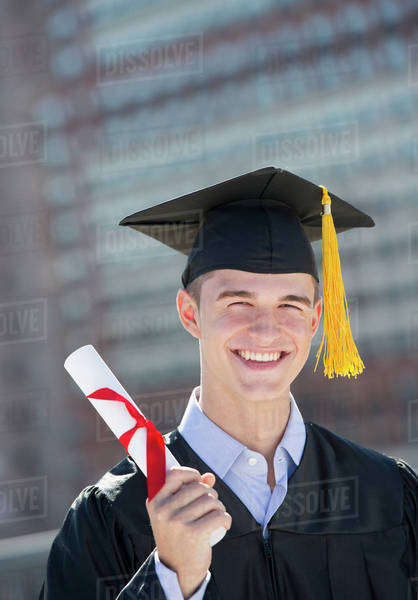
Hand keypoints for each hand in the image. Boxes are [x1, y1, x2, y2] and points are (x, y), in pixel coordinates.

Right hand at [145, 466, 231, 597]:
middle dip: (210, 494)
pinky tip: (224, 524)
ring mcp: (177, 522)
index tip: (199, 482)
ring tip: (216, 517)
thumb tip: (210, 476)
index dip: (191, 474)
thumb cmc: (177, 536)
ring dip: (219, 507)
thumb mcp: (176, 512)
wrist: (177, 570)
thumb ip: (190, 491)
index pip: (174, 474)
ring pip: (210, 501)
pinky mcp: (193, 534)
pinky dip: (226, 519)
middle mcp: (163, 510)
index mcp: (155, 502)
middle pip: (198, 487)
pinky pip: (219, 515)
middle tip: (211, 507)